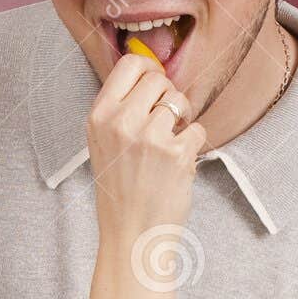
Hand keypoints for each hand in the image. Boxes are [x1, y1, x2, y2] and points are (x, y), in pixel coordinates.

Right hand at [86, 52, 205, 237]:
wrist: (131, 234)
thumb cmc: (120, 190)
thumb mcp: (103, 144)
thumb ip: (119, 109)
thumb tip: (150, 72)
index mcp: (99, 116)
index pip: (129, 64)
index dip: (148, 69)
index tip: (155, 84)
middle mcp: (121, 122)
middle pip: (158, 79)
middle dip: (168, 96)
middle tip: (165, 121)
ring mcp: (149, 137)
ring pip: (180, 101)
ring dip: (182, 119)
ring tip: (171, 143)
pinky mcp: (176, 153)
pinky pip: (197, 128)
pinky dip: (193, 144)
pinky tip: (178, 163)